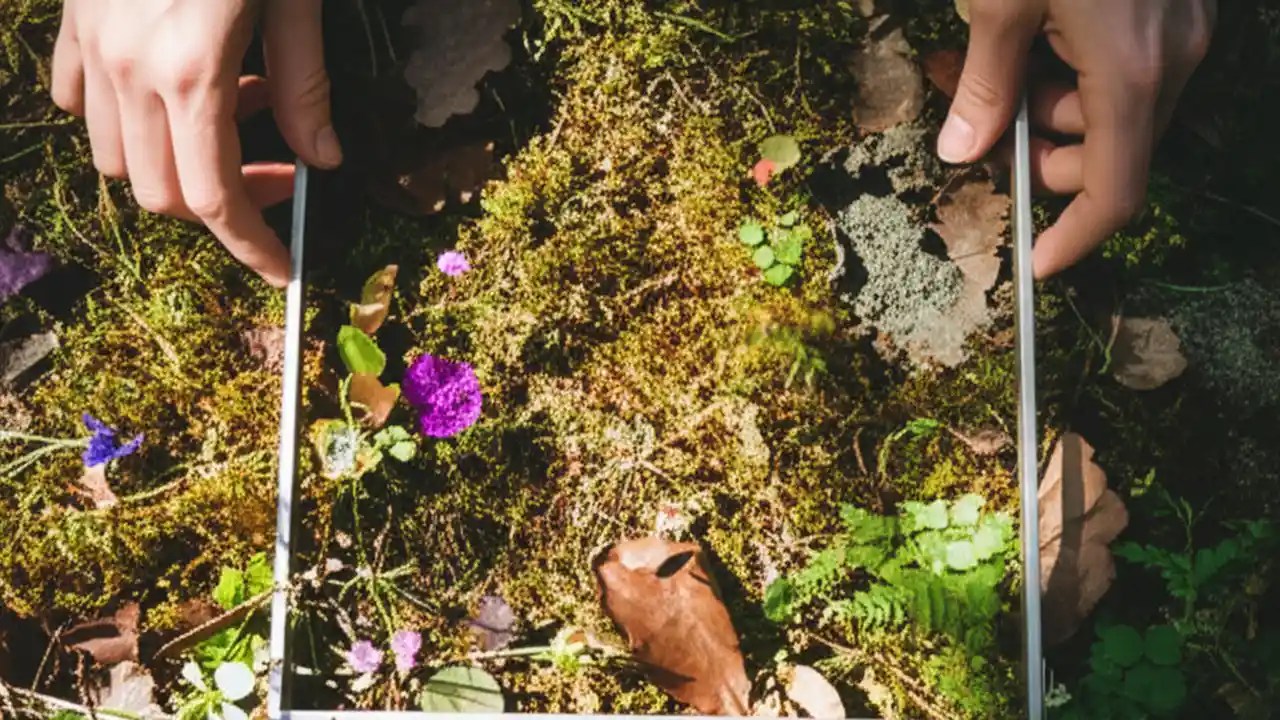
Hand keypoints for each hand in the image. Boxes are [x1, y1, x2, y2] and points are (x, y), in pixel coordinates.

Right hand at [50, 0, 339, 286]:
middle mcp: (131, 68)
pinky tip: (170, 90)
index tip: (282, 269)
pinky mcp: (76, 19)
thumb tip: (322, 160)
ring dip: (176, 163)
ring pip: (116, 155)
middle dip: (225, 206)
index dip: (252, 246)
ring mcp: (94, 44)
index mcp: (193, 70)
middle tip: (279, 175)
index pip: (217, 196)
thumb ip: (305, 86)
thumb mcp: (295, 2)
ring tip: (232, 110)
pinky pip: (79, 99)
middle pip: (163, 191)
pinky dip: (123, 118)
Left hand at [937, 0, 1214, 277]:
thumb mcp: (1003, 2)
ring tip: (997, 60)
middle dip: (1043, 154)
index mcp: (1131, 73)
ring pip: (1117, 110)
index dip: (1073, 238)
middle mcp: (1172, 60)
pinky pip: (1130, 68)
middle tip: (985, 127)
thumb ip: (982, 83)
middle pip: (1110, 154)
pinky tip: (1036, 38)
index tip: (1036, 262)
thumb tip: (959, 149)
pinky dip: (1080, 72)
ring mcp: (1182, 32)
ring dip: (1054, 105)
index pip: (1112, 192)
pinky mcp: (1178, 9)